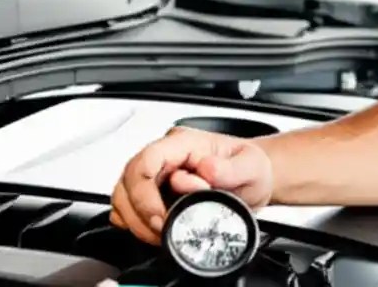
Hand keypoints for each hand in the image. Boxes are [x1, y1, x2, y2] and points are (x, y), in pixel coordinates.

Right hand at [110, 126, 273, 244]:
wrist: (254, 178)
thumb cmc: (251, 168)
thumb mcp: (251, 167)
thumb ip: (230, 169)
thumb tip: (205, 170)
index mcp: (185, 143)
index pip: (147, 160)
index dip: (145, 193)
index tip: (160, 217)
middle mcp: (166, 155)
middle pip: (128, 179)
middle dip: (140, 212)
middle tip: (161, 231)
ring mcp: (158, 172)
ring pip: (123, 193)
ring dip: (135, 219)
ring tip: (159, 233)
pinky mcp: (154, 191)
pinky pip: (128, 205)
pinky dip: (133, 221)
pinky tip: (152, 230)